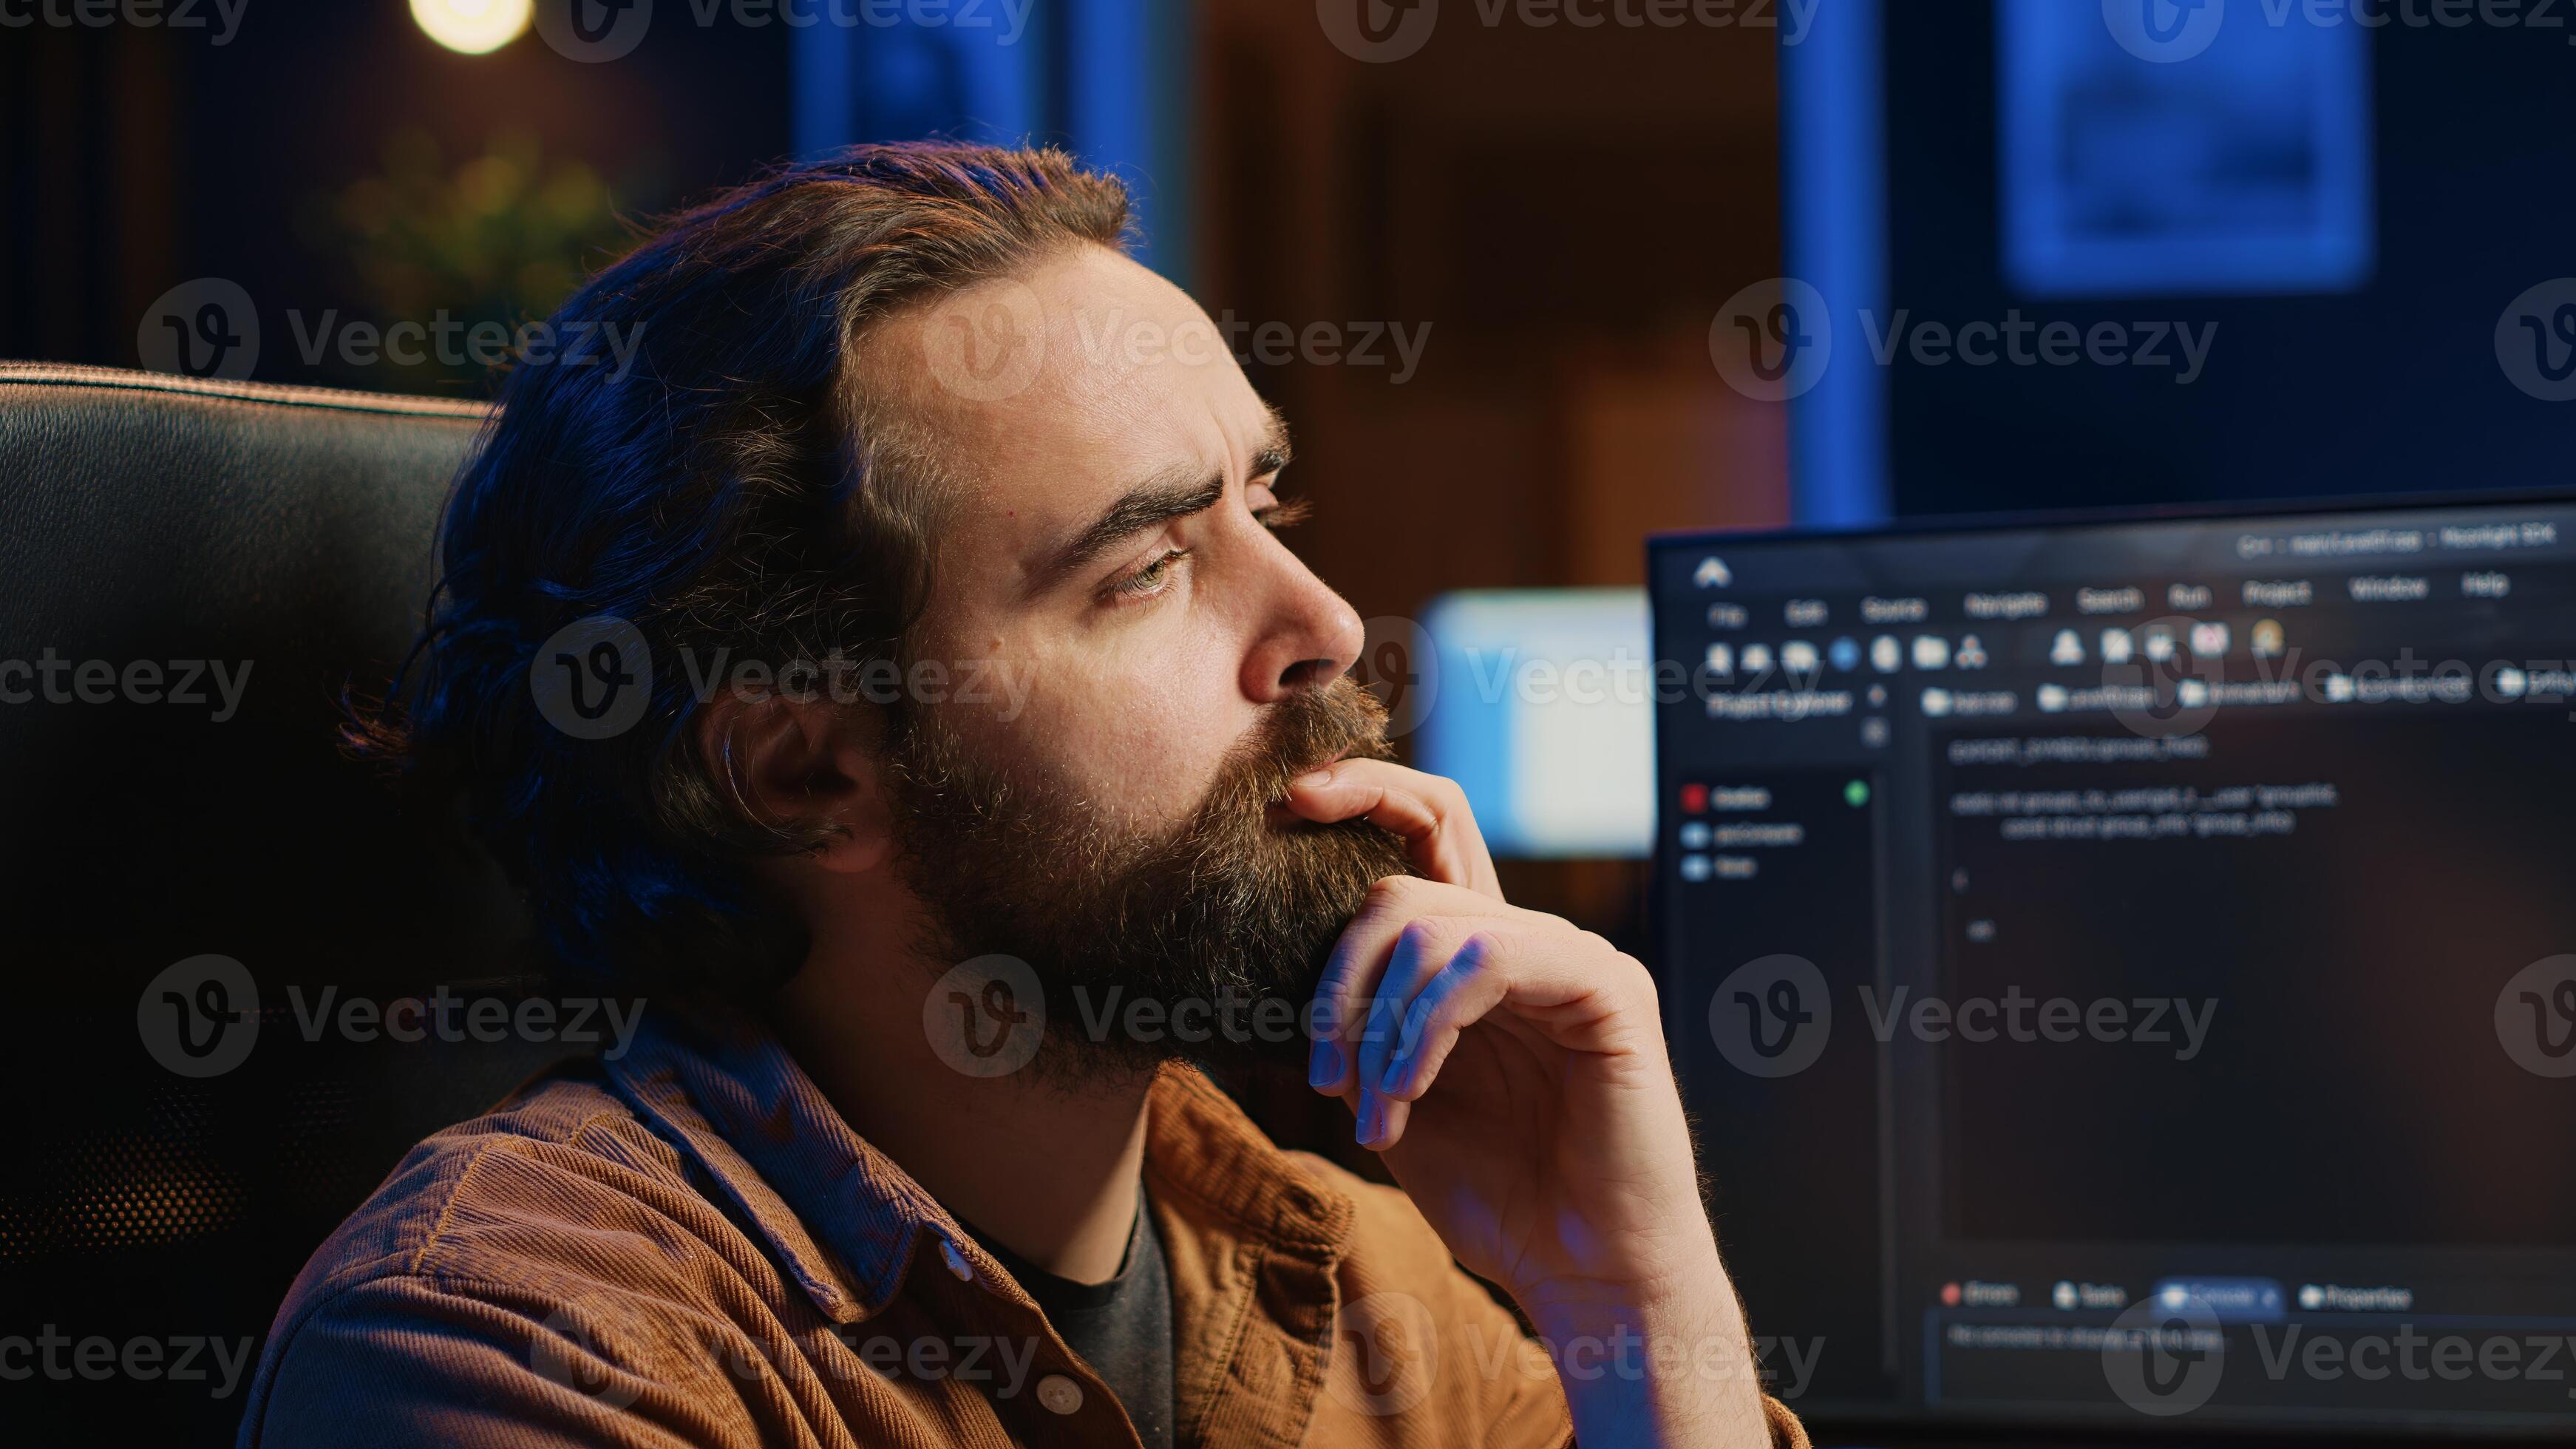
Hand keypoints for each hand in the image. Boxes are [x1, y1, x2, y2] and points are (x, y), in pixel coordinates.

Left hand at [1287, 760, 1771, 1445]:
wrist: (1584, 1274)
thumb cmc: (1500, 1199)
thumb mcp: (1395, 1103)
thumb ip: (1357, 1032)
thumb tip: (1291, 988)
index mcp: (1479, 958)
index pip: (1424, 832)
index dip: (1360, 794)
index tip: (1287, 803)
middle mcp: (1527, 941)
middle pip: (1400, 884)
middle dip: (1337, 980)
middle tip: (1323, 1074)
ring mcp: (1571, 956)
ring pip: (1432, 925)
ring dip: (1378, 1028)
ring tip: (1377, 1114)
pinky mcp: (1606, 986)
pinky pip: (1485, 960)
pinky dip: (1425, 1031)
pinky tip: (1412, 1097)